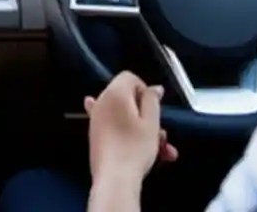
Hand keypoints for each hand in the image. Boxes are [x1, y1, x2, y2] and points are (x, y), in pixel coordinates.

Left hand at [87, 72, 177, 187]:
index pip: (129, 77)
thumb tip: (154, 88)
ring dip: (143, 130)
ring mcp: (96, 120)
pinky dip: (129, 135)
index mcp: (114, 93)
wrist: (114, 178)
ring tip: (161, 150)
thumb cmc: (134, 148)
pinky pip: (116, 129)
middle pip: (128, 99)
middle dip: (148, 115)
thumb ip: (153, 100)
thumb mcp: (151, 122)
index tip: (155, 107)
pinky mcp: (96, 136)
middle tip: (160, 132)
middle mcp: (101, 103)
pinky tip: (140, 144)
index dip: (145, 89)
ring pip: (125, 117)